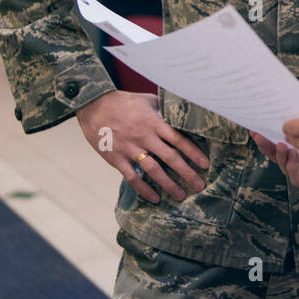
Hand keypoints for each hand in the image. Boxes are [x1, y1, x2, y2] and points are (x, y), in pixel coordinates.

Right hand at [75, 90, 208, 204]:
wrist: (94, 104)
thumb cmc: (123, 101)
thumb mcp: (147, 100)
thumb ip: (164, 108)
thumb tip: (182, 112)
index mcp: (154, 122)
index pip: (178, 139)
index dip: (193, 153)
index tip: (205, 164)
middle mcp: (144, 136)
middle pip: (170, 157)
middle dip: (186, 172)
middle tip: (199, 185)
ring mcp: (130, 148)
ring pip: (153, 170)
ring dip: (168, 184)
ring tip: (180, 195)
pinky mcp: (116, 158)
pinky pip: (132, 177)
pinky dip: (143, 189)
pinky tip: (154, 198)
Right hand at [250, 131, 298, 193]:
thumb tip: (293, 108)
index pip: (284, 143)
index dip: (269, 138)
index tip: (256, 129)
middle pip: (282, 156)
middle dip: (268, 147)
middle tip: (258, 135)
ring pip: (288, 168)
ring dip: (281, 157)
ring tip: (282, 146)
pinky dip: (294, 169)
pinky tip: (294, 156)